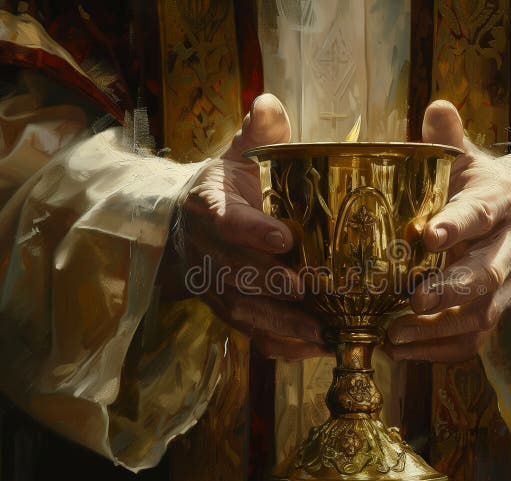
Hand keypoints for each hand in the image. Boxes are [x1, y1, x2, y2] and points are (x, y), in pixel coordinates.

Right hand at [179, 94, 330, 359]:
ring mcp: (214, 286)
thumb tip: (268, 103)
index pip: (224, 221)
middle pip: (232, 273)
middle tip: (307, 288)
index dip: (250, 231)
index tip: (284, 237)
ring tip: (321, 330)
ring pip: (242, 310)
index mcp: (208, 206)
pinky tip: (315, 347)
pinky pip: (250, 333)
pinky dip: (281, 344)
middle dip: (269, 283)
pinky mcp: (228, 311)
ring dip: (281, 323)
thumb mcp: (237, 155)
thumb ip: (257, 133)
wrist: (189, 224)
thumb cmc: (226, 189)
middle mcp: (205, 251)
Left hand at [385, 101, 510, 361]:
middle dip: (450, 289)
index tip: (428, 236)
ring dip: (440, 329)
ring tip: (395, 335)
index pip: (482, 213)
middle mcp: (510, 245)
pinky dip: (441, 351)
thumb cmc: (477, 187)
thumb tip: (438, 107)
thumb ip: (448, 139)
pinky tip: (402, 351)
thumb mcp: (466, 158)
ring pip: (484, 314)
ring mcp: (508, 283)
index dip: (458, 225)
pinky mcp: (497, 309)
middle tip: (411, 300)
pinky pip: (477, 339)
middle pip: (488, 274)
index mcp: (500, 200)